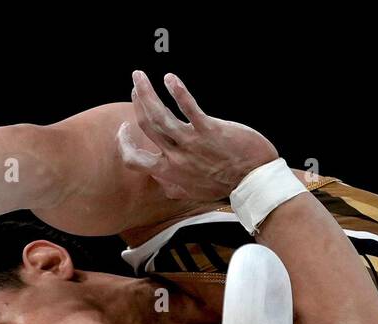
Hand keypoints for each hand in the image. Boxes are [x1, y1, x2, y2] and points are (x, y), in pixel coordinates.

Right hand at [118, 71, 279, 200]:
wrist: (253, 182)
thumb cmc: (225, 186)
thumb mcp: (193, 192)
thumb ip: (173, 187)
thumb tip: (160, 182)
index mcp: (168, 172)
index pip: (134, 160)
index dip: (124, 143)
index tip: (124, 128)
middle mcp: (175, 157)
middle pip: (147, 126)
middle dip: (137, 104)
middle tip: (136, 87)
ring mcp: (191, 143)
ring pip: (160, 115)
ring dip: (146, 93)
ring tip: (139, 76)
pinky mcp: (209, 130)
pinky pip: (189, 107)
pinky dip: (177, 91)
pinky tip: (169, 78)